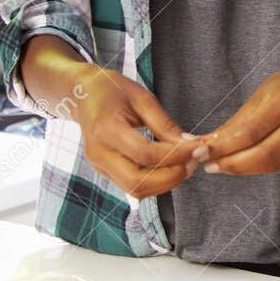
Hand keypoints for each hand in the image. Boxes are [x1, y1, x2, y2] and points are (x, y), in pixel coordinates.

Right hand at [68, 64, 199, 198]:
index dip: (176, 155)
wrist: (81, 94)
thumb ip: (165, 123)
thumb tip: (189, 144)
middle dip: (171, 178)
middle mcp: (99, 153)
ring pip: (135, 190)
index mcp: (106, 129)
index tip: (197, 148)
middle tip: (193, 162)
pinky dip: (155, 182)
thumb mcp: (142, 98)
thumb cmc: (112, 90)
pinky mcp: (104, 171)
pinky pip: (132, 186)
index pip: (145, 154)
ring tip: (185, 165)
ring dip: (166, 184)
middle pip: (138, 182)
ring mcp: (99, 165)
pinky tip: (170, 168)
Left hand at [194, 56, 279, 175]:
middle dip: (232, 163)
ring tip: (220, 165)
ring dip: (243, 168)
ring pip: (272, 164)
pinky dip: (258, 166)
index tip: (199, 153)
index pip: (251, 132)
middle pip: (264, 154)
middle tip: (209, 166)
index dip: (224, 147)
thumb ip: (236, 122)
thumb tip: (203, 144)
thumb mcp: (260, 95)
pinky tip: (242, 163)